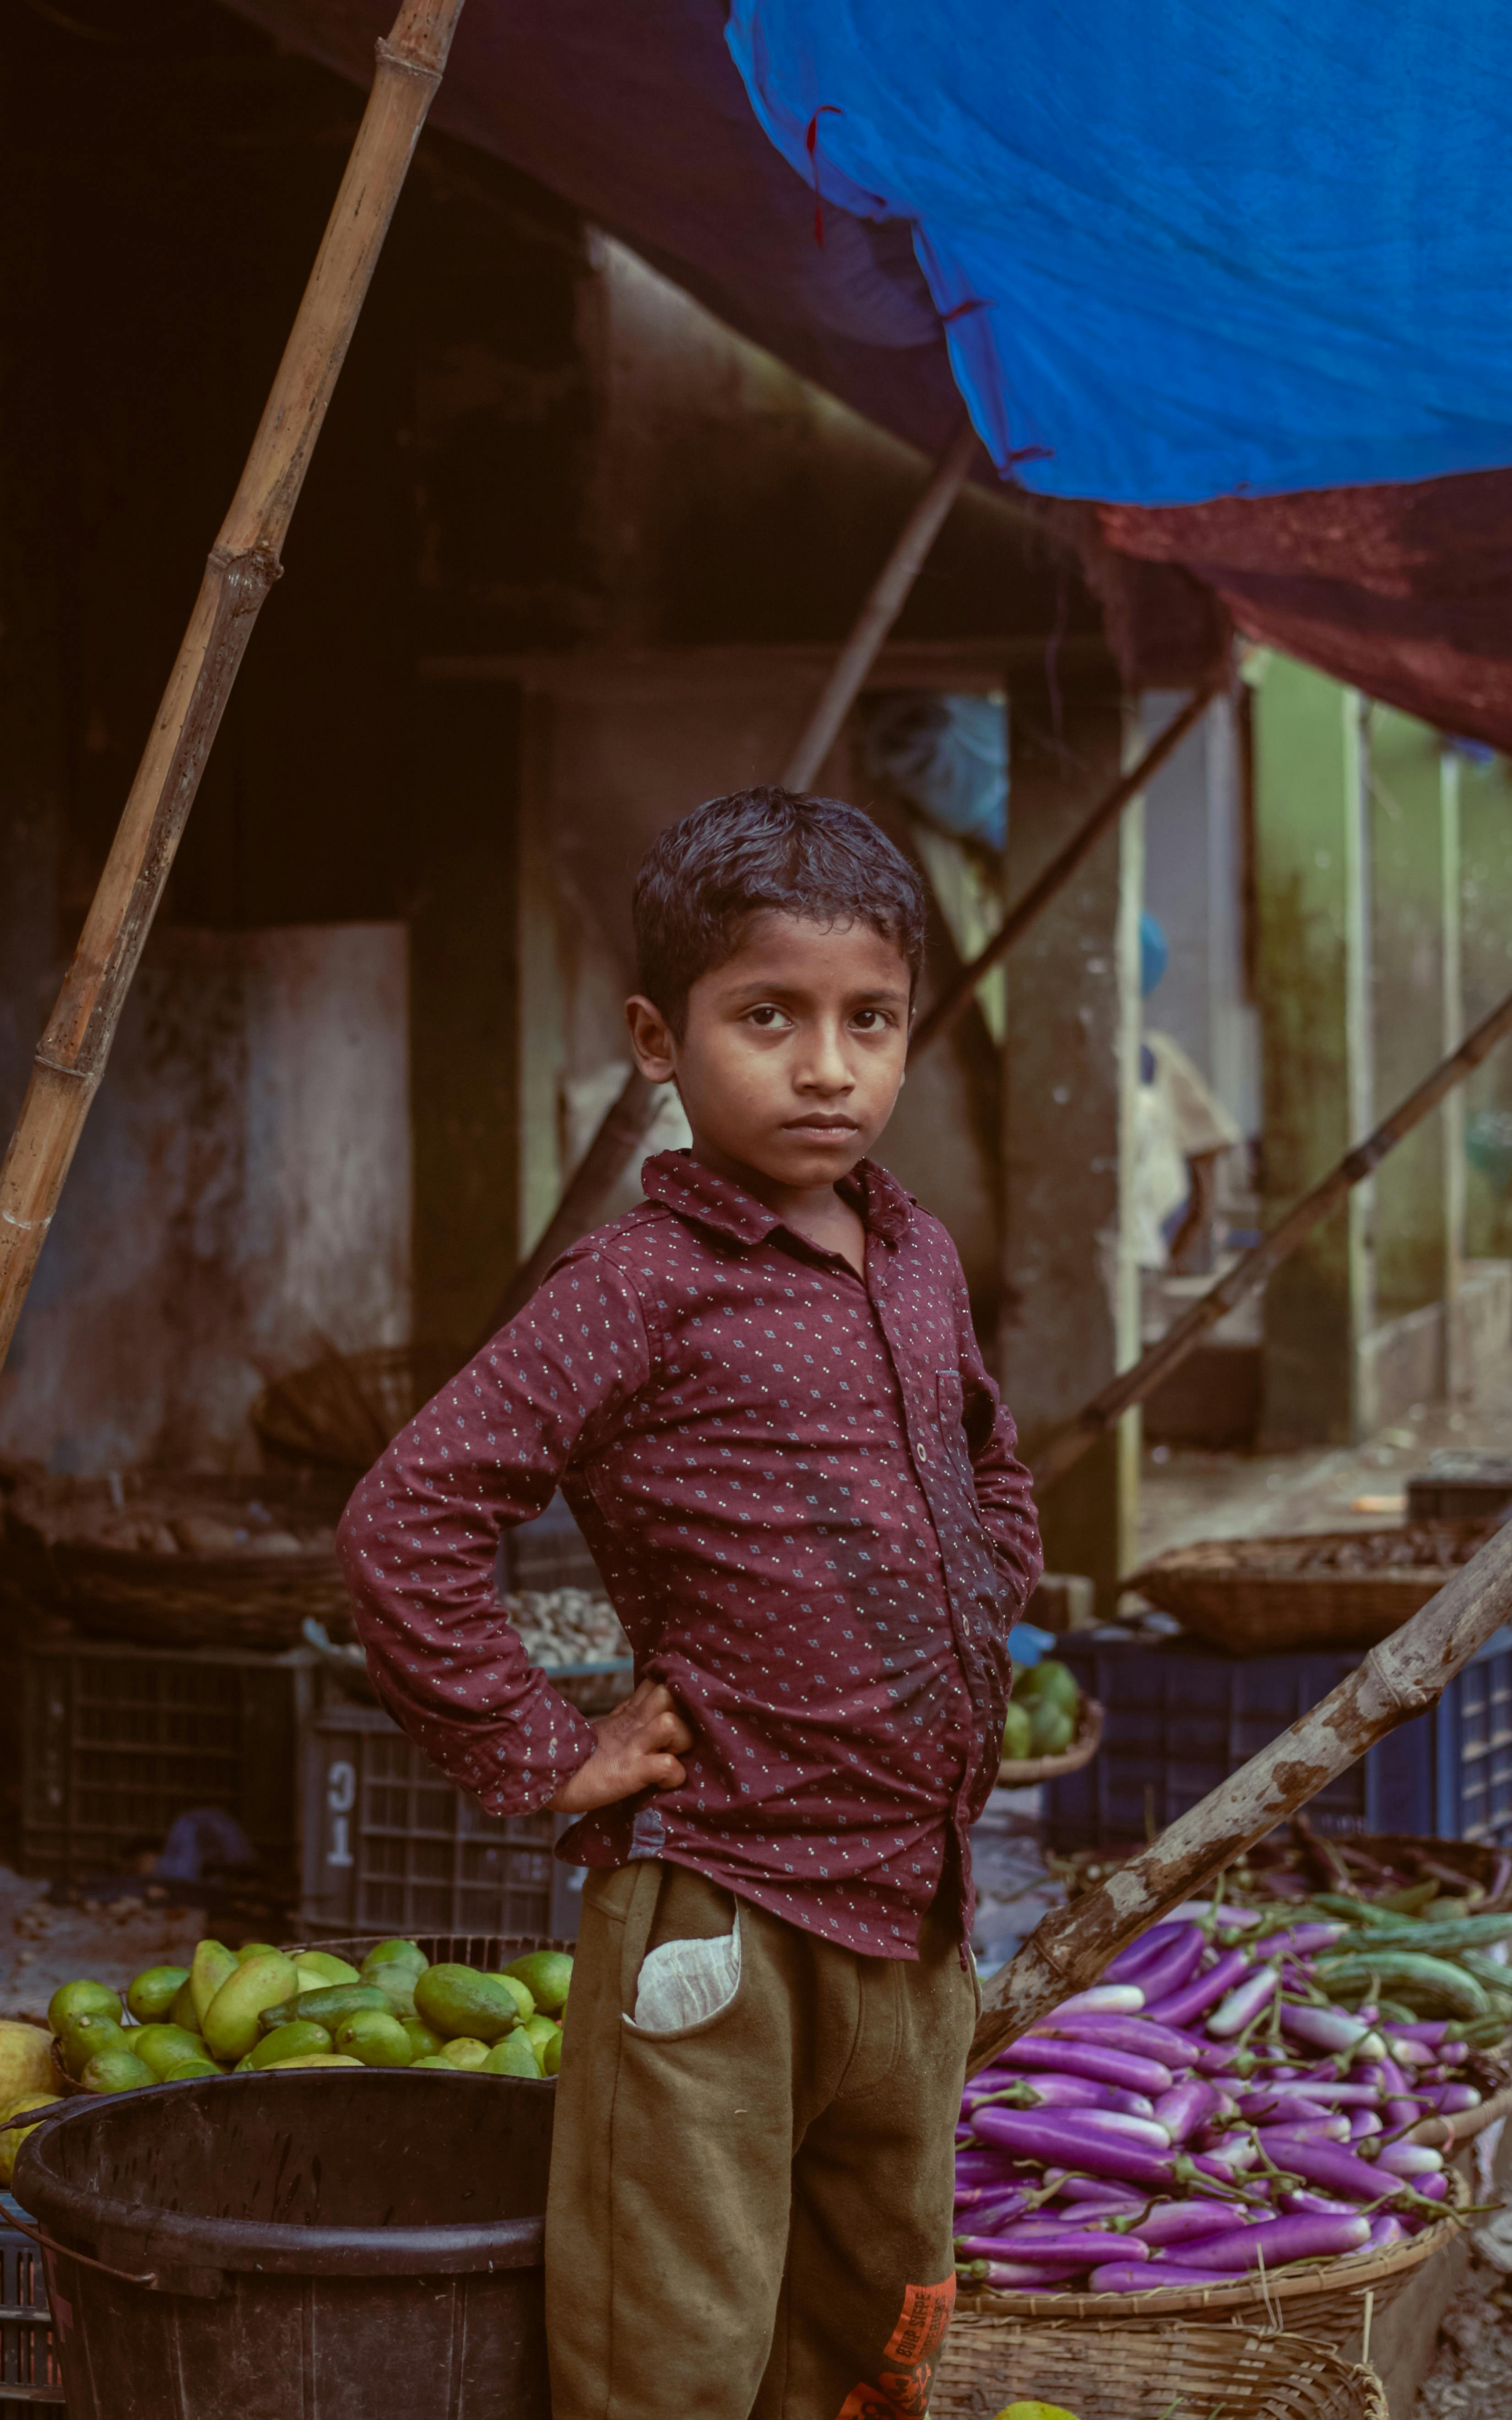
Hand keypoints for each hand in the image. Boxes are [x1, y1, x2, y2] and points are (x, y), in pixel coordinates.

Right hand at [549, 1678, 692, 1813]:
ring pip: (672, 1724)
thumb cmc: (580, 1760)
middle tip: (678, 1735)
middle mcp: (633, 1724)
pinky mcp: (630, 1772)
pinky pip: (666, 1765)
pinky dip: (673, 1775)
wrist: (548, 1780)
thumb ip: (628, 1714)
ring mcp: (632, 1747)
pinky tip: (664, 1782)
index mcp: (629, 1713)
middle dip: (684, 1713)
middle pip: (669, 1693)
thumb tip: (646, 1699)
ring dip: (681, 1741)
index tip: (679, 1710)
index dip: (674, 1692)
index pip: (658, 1683)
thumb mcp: (607, 1729)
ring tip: (672, 1756)